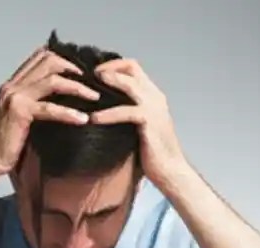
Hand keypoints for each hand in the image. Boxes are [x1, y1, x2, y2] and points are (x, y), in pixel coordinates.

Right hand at [0, 46, 99, 180]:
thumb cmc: (6, 143)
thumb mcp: (22, 118)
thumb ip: (37, 105)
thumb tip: (65, 104)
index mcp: (14, 84)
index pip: (40, 57)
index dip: (64, 60)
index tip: (84, 72)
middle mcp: (13, 85)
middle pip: (48, 61)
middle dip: (74, 68)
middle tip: (93, 81)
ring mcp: (15, 96)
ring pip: (52, 81)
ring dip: (78, 88)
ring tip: (95, 97)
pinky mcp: (19, 112)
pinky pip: (49, 108)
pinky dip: (69, 113)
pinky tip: (84, 120)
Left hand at [90, 58, 190, 190]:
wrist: (171, 170)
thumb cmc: (154, 152)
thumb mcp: (140, 125)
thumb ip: (128, 111)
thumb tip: (102, 105)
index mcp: (153, 96)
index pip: (133, 67)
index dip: (113, 65)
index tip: (96, 75)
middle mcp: (155, 97)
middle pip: (131, 67)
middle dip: (107, 68)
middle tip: (89, 77)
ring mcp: (154, 108)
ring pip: (128, 83)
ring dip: (107, 82)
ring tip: (89, 89)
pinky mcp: (149, 121)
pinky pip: (125, 111)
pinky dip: (107, 113)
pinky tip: (94, 119)